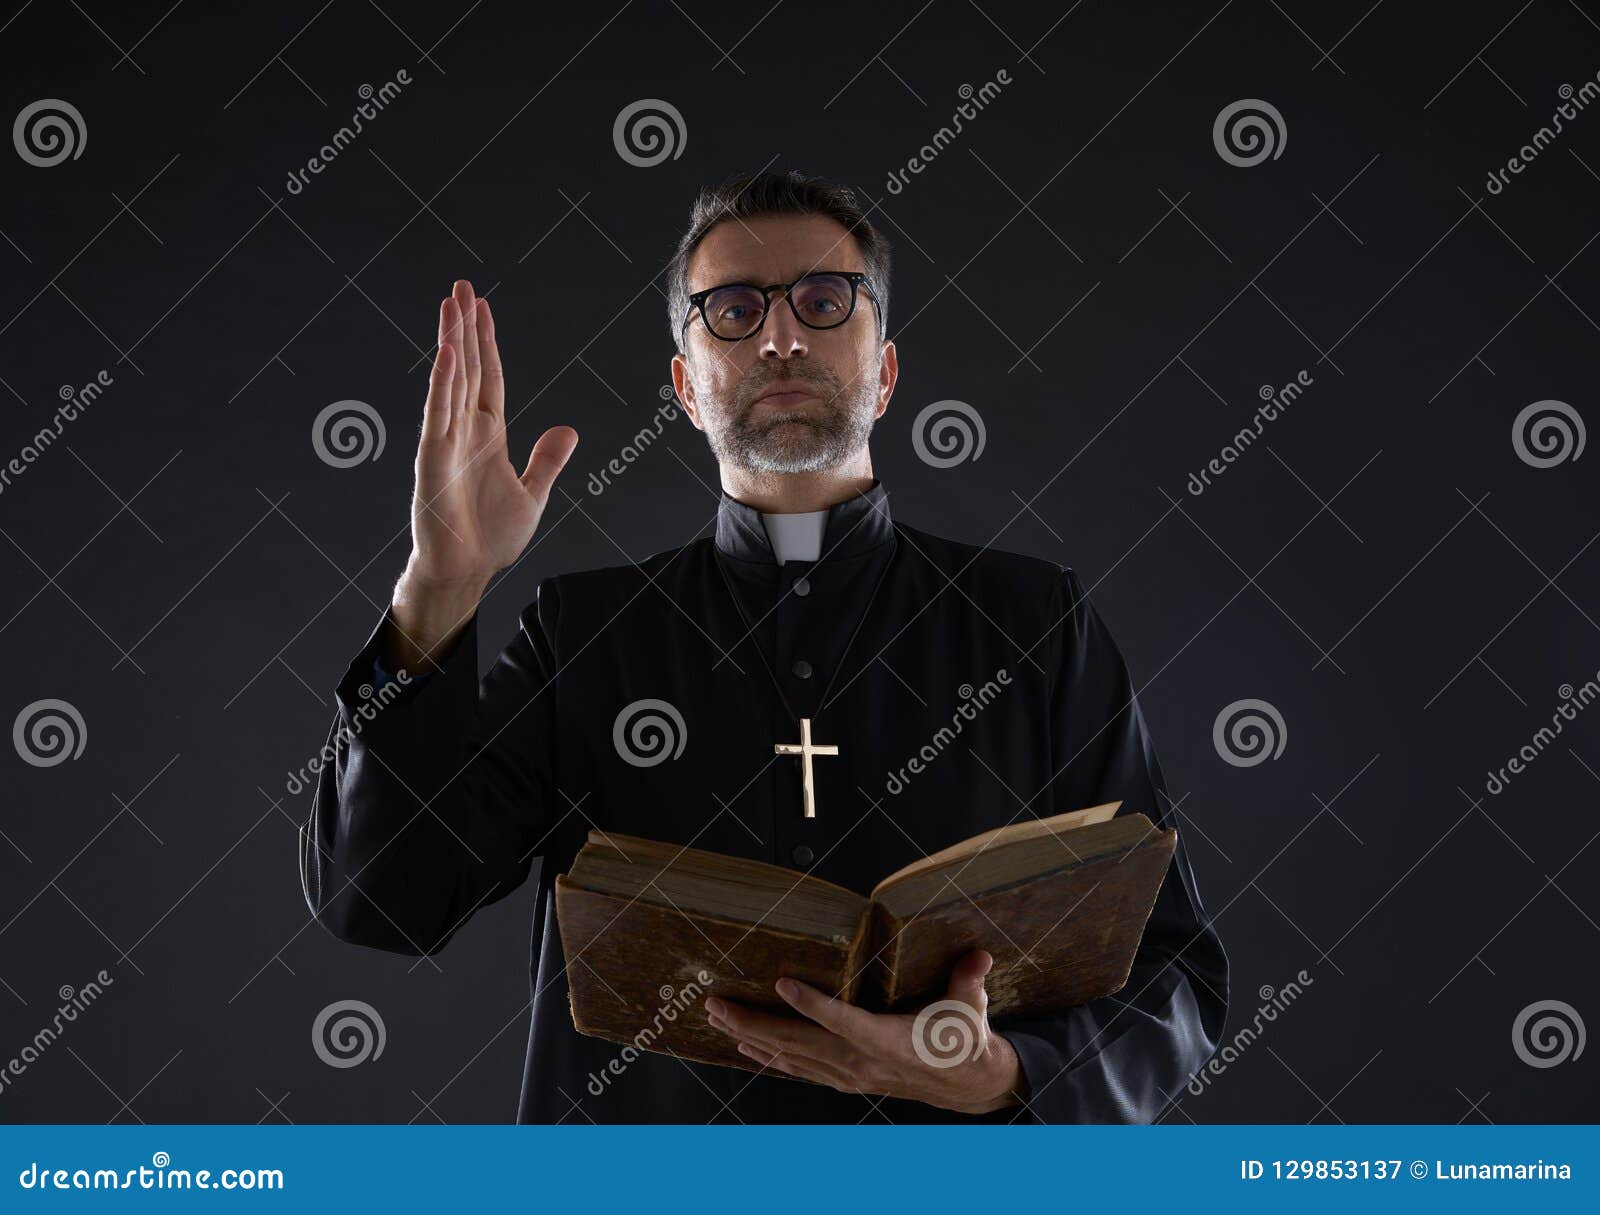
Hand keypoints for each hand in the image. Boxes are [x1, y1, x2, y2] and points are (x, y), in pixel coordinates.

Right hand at [410, 279, 576, 584]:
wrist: (465, 571)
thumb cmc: (491, 537)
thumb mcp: (533, 494)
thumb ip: (547, 460)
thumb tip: (567, 429)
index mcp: (488, 436)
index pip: (489, 378)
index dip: (487, 343)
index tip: (483, 307)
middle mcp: (464, 431)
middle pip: (466, 368)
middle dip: (465, 327)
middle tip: (461, 286)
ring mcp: (446, 441)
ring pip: (450, 381)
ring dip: (451, 341)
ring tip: (451, 304)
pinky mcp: (433, 459)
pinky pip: (438, 414)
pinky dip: (443, 384)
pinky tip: (448, 353)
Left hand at [704, 949, 1028, 1115]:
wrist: (968, 1084)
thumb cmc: (964, 1038)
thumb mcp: (971, 1008)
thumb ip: (970, 980)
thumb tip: (980, 956)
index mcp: (892, 1042)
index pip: (847, 1022)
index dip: (814, 1006)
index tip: (782, 984)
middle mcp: (864, 1062)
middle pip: (801, 1044)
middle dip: (755, 1024)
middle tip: (717, 1004)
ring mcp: (851, 1074)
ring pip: (792, 1058)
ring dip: (751, 1038)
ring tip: (717, 1018)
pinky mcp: (846, 1078)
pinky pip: (799, 1068)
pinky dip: (769, 1056)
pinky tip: (744, 1045)